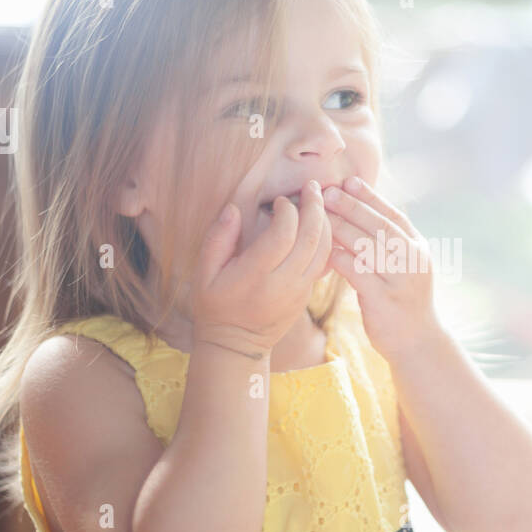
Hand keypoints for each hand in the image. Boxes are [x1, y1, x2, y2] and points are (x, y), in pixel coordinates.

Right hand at [185, 179, 332, 357]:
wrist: (236, 345)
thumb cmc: (215, 304)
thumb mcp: (205, 272)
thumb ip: (218, 238)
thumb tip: (234, 209)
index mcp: (255, 275)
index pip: (283, 235)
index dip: (287, 211)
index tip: (280, 201)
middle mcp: (283, 283)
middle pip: (310, 239)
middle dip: (315, 208)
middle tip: (312, 186)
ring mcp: (299, 290)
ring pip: (323, 250)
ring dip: (325, 222)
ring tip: (320, 200)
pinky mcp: (307, 294)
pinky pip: (324, 263)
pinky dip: (327, 240)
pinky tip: (321, 224)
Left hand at [323, 176, 443, 362]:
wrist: (417, 342)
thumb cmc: (402, 301)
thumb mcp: (404, 267)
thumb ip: (388, 243)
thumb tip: (360, 212)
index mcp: (418, 248)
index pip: (393, 215)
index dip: (371, 196)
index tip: (348, 181)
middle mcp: (413, 260)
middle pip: (379, 226)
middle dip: (351, 206)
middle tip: (327, 192)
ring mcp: (401, 280)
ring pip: (367, 246)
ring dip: (341, 228)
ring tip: (319, 216)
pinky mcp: (385, 300)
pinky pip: (357, 272)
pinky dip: (339, 258)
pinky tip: (324, 250)